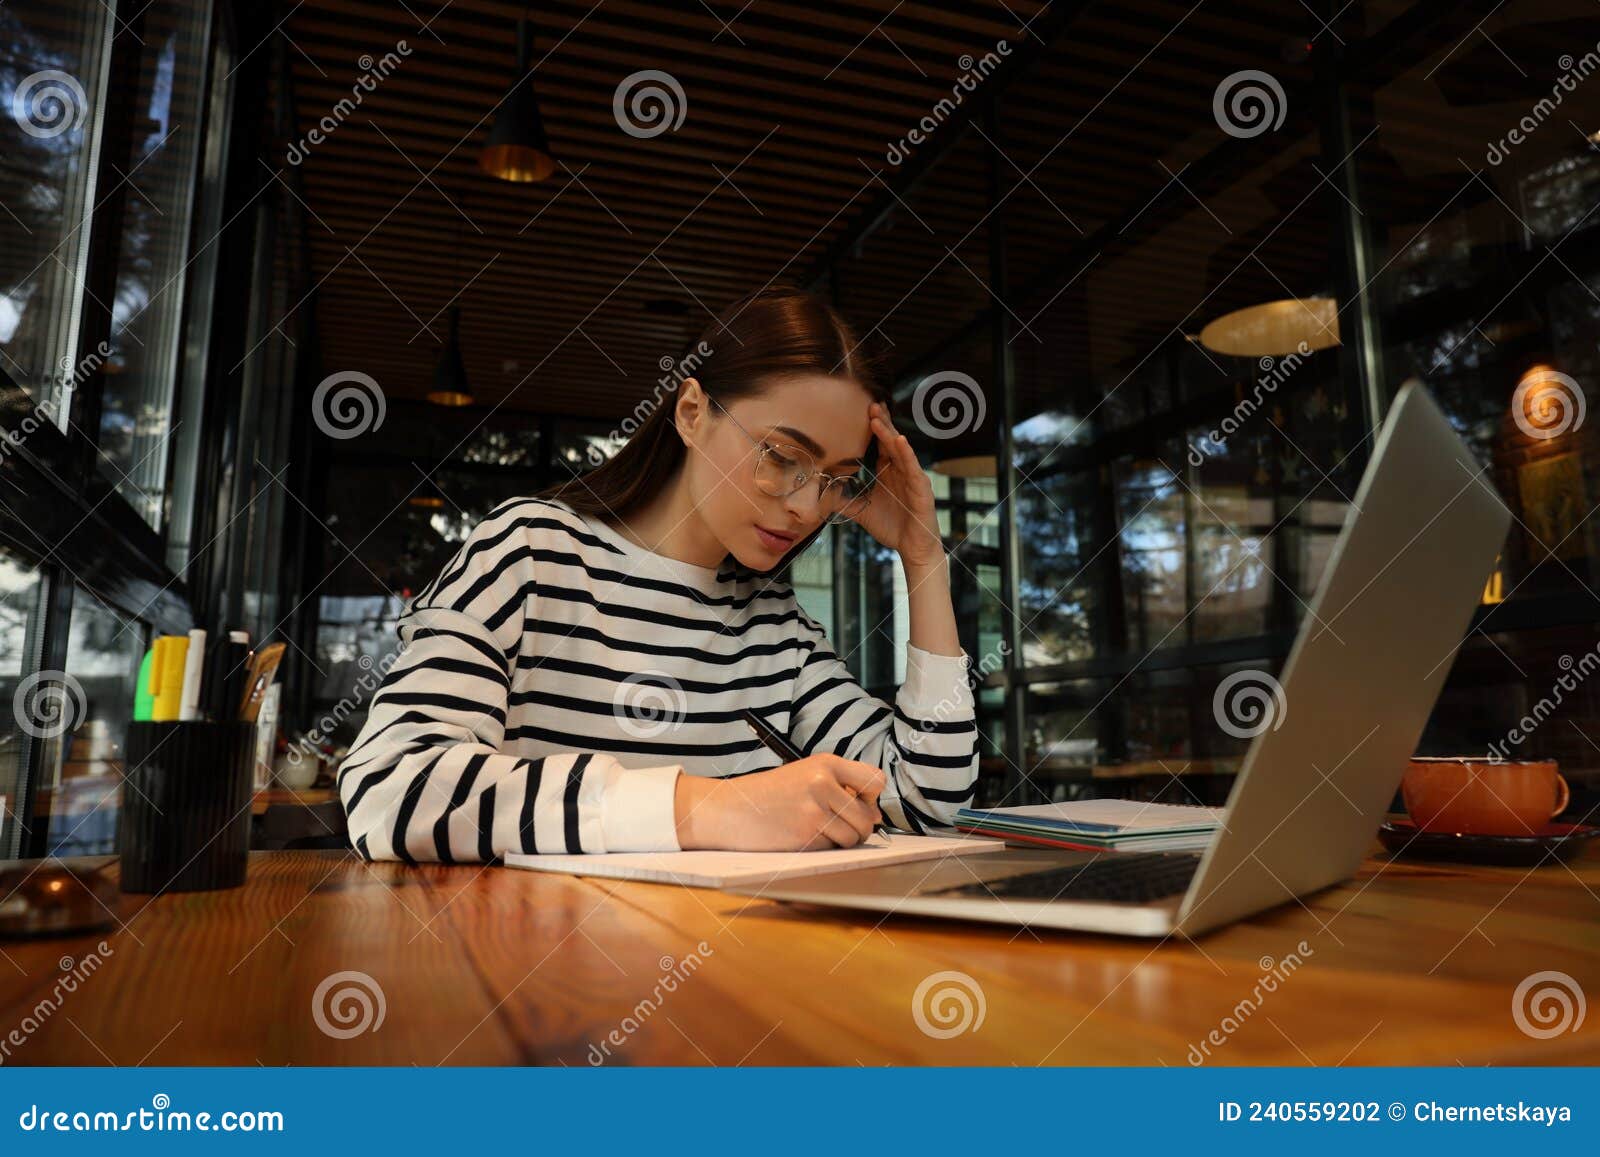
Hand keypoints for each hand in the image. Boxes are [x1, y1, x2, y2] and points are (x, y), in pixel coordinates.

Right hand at [674, 756, 886, 850]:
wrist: (729, 809)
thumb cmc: (769, 794)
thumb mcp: (805, 775)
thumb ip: (840, 787)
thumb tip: (876, 814)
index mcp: (826, 764)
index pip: (875, 780)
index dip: (872, 796)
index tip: (860, 801)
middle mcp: (823, 784)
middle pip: (868, 817)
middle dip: (859, 827)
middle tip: (838, 824)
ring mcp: (815, 811)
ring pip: (853, 837)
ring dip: (841, 840)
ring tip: (816, 830)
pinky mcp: (806, 837)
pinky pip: (832, 849)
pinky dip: (822, 848)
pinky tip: (802, 836)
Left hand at [844, 401, 943, 571]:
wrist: (912, 548)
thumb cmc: (892, 527)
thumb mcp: (861, 512)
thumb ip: (843, 501)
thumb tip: (819, 495)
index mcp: (889, 472)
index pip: (880, 444)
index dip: (872, 428)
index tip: (861, 410)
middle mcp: (901, 470)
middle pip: (890, 440)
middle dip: (880, 422)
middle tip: (870, 402)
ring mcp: (912, 477)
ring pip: (900, 450)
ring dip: (888, 433)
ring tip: (877, 417)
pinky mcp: (921, 488)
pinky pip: (913, 468)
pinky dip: (907, 454)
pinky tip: (900, 440)